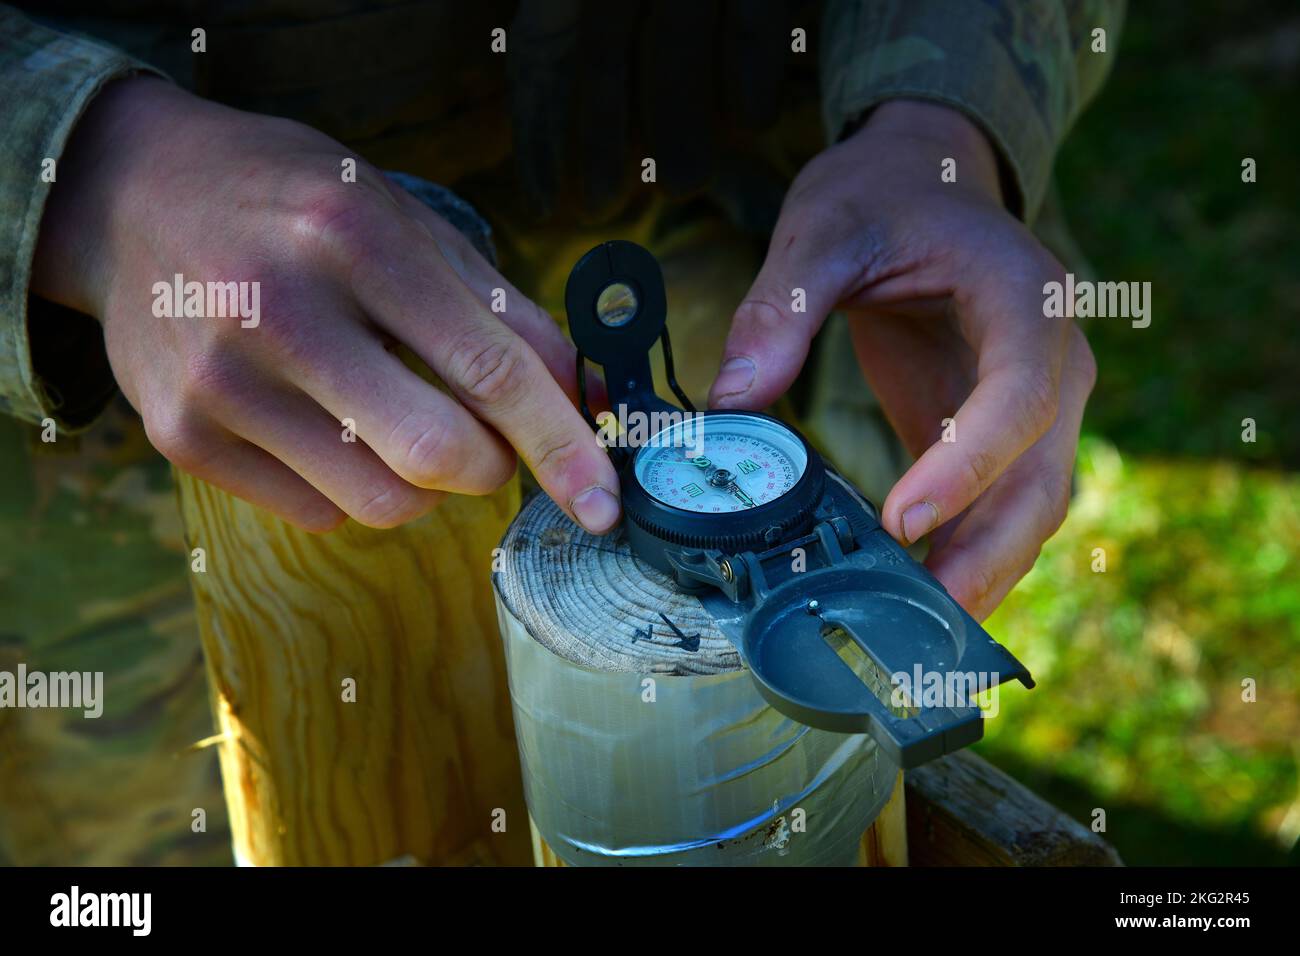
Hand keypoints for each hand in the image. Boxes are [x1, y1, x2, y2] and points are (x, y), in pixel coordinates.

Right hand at [32, 77, 619, 533]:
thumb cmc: (294, 201)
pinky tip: (328, 426)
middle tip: (488, 446)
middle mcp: (279, 310)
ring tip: (397, 421)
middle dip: (492, 469)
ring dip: (423, 484)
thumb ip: (497, 309)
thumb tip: (580, 400)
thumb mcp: (403, 217)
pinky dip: (352, 485)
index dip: (561, 446)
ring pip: (380, 503)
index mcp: (353, 236)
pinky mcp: (180, 437)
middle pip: (437, 455)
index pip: (490, 369)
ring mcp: (220, 382)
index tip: (603, 501)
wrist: (132, 194)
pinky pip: (316, 511)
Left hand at [707, 100, 1095, 619]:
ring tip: (912, 631)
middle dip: (987, 553)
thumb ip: (779, 310)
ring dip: (979, 572)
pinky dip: (959, 554)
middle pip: (1041, 475)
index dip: (968, 464)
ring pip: (1028, 507)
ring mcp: (1034, 404)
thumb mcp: (823, 230)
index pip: (1020, 394)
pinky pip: (992, 507)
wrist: (923, 184)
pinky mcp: (992, 434)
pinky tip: (909, 595)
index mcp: (1025, 296)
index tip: (901, 522)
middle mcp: (1052, 358)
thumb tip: (729, 404)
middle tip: (918, 617)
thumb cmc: (883, 195)